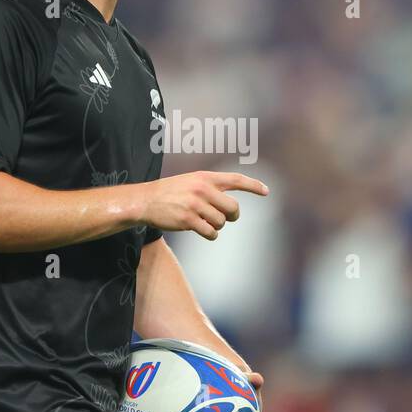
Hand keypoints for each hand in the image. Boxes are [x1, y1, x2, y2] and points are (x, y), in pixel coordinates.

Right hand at [136, 172, 267, 240]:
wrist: (145, 201)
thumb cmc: (170, 192)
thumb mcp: (191, 181)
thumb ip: (210, 188)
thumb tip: (231, 205)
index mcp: (205, 177)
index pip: (235, 179)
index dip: (253, 186)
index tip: (266, 191)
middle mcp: (202, 189)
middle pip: (233, 207)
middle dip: (232, 216)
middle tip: (225, 218)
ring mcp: (195, 205)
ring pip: (221, 222)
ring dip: (216, 226)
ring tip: (203, 222)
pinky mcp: (189, 220)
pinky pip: (211, 233)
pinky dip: (209, 234)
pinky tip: (201, 230)